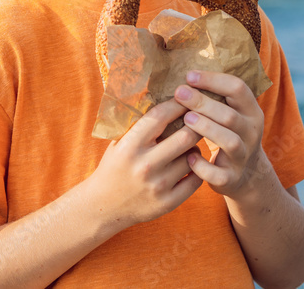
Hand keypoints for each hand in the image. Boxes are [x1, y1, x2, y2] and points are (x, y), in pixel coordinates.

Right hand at [86, 100, 203, 228]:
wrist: (103, 207)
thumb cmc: (114, 167)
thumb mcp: (120, 142)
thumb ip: (140, 124)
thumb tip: (166, 98)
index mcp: (130, 145)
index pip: (161, 117)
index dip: (177, 104)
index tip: (186, 96)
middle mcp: (145, 165)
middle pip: (185, 136)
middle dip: (196, 125)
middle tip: (200, 119)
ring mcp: (158, 185)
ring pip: (193, 157)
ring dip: (196, 147)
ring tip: (191, 144)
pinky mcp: (168, 202)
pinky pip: (196, 180)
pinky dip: (198, 169)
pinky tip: (192, 164)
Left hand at [173, 70, 264, 198]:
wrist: (246, 175)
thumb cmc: (228, 134)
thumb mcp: (231, 113)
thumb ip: (215, 97)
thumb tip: (184, 76)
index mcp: (251, 111)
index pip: (238, 88)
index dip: (214, 80)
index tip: (189, 76)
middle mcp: (251, 132)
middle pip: (230, 115)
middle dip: (204, 103)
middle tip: (180, 93)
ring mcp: (243, 156)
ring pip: (229, 141)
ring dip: (207, 128)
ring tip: (185, 119)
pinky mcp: (231, 178)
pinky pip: (218, 173)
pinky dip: (203, 166)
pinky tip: (189, 157)